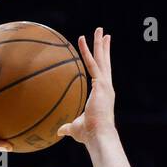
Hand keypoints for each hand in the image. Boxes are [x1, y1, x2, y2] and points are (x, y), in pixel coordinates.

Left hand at [58, 27, 115, 144]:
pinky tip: (82, 40)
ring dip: (99, 44)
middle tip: (104, 34)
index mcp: (103, 94)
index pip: (101, 73)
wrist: (98, 136)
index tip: (102, 51)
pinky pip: (92, 65)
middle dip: (104, 48)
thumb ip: (68, 127)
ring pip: (101, 60)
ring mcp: (105, 85)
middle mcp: (106, 87)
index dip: (101, 62)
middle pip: (105, 63)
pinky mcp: (102, 85)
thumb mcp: (76, 128)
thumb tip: (59, 131)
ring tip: (99, 29)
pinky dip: (87, 52)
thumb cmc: (89, 135)